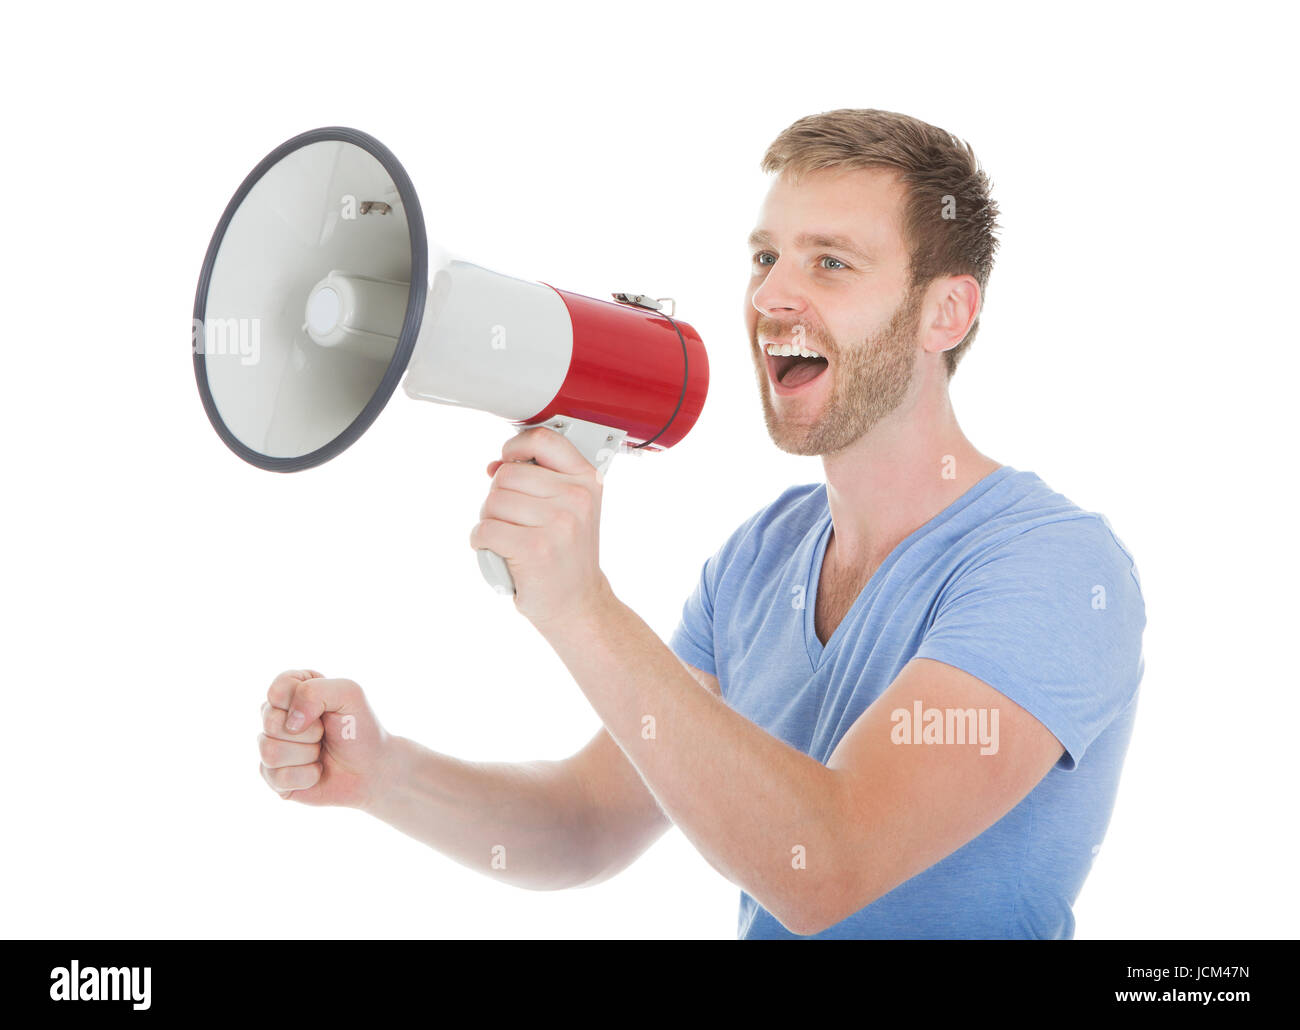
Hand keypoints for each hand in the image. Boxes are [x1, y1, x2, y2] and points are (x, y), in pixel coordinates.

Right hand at [258, 669, 393, 809]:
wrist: (371, 768)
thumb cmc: (358, 728)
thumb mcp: (348, 693)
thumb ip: (315, 691)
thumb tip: (290, 723)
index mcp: (290, 690)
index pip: (277, 690)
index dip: (304, 703)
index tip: (326, 710)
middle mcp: (276, 717)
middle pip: (271, 722)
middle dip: (309, 731)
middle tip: (325, 734)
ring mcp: (271, 747)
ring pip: (270, 751)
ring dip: (307, 754)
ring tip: (320, 752)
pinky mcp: (273, 777)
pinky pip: (278, 777)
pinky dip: (307, 775)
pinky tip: (317, 771)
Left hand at [470, 425, 614, 626]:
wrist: (579, 603)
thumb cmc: (568, 556)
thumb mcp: (570, 508)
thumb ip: (540, 479)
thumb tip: (495, 465)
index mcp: (587, 481)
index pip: (544, 440)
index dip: (516, 447)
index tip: (509, 459)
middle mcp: (576, 498)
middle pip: (506, 475)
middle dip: (499, 497)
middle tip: (514, 521)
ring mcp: (558, 523)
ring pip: (492, 501)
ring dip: (489, 520)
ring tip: (509, 538)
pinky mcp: (535, 548)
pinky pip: (484, 529)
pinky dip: (480, 541)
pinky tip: (497, 550)